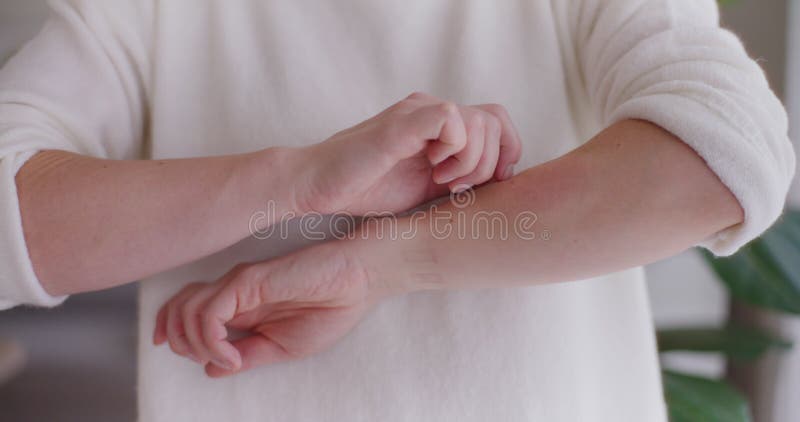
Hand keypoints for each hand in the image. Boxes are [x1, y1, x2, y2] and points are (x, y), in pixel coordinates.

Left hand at [153, 243, 380, 376]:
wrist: (358, 282)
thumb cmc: (330, 309)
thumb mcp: (283, 347)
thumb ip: (248, 355)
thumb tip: (210, 369)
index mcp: (239, 305)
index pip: (186, 312)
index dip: (176, 336)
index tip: (203, 362)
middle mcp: (232, 291)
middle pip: (176, 308)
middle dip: (178, 340)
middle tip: (206, 359)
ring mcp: (238, 284)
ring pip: (186, 310)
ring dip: (197, 344)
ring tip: (228, 359)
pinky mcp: (248, 281)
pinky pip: (210, 312)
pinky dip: (212, 339)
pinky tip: (233, 354)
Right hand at [292, 92, 521, 214]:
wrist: (318, 187)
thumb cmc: (365, 188)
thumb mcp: (427, 186)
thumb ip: (461, 175)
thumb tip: (502, 182)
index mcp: (438, 123)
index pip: (497, 120)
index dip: (506, 153)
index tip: (491, 185)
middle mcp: (430, 109)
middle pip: (495, 121)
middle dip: (490, 164)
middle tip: (458, 188)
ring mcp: (417, 112)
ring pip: (480, 122)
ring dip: (472, 162)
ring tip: (442, 183)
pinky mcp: (403, 122)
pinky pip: (451, 119)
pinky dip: (455, 150)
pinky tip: (433, 171)